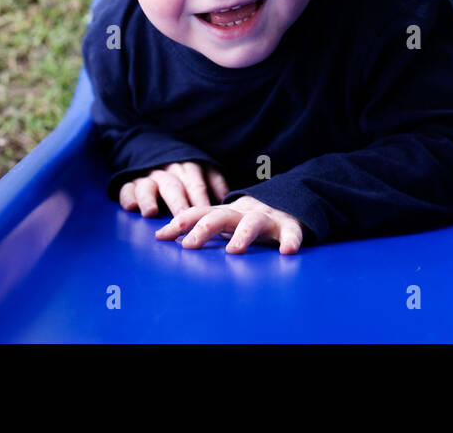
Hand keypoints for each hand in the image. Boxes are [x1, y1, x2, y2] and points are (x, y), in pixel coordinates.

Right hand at [119, 161, 229, 216]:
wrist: (153, 153)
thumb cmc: (183, 172)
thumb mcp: (202, 170)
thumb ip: (215, 181)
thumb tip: (228, 196)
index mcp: (187, 168)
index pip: (196, 183)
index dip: (201, 198)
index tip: (208, 214)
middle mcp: (167, 172)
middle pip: (173, 187)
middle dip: (178, 202)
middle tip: (183, 217)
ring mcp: (148, 178)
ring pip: (148, 186)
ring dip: (149, 198)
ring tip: (151, 212)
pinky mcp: (130, 184)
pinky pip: (127, 189)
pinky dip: (128, 197)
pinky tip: (131, 207)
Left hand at [156, 195, 303, 253]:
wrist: (291, 201)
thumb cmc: (250, 218)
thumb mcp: (226, 220)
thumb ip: (200, 226)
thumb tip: (160, 235)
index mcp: (227, 213)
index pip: (200, 213)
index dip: (181, 222)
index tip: (161, 236)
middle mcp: (244, 212)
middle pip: (221, 216)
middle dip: (204, 228)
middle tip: (189, 246)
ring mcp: (267, 218)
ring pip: (253, 223)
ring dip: (243, 235)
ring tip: (233, 250)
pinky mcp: (290, 225)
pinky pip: (291, 232)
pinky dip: (290, 240)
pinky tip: (287, 252)